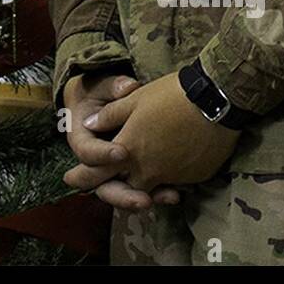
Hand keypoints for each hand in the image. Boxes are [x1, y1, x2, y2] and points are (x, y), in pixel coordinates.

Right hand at [61, 72, 180, 211]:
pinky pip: (142, 188)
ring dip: (146, 197)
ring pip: (124, 193)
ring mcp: (114, 172)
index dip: (103, 155)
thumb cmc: (98, 93)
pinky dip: (158, 192)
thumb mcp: (101, 86)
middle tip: (143, 199)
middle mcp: (95, 162)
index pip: (87, 153)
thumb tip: (128, 87)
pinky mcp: (131, 173)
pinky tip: (177, 193)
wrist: (98, 102)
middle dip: (123, 195)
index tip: (123, 152)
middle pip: (103, 187)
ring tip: (170, 197)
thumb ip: (113, 87)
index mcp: (82, 138)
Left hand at [65, 73, 239, 205]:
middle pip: (124, 186)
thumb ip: (111, 115)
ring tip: (140, 180)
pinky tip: (169, 166)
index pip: (97, 172)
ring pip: (151, 187)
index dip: (81, 177)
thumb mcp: (135, 99)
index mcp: (129, 149)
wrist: (215, 100)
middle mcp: (148, 169)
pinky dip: (167, 179)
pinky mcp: (193, 177)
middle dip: (114, 186)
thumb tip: (90, 124)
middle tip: (107, 183)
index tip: (68, 178)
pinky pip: (175, 183)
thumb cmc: (171, 95)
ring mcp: (172, 175)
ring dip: (143, 185)